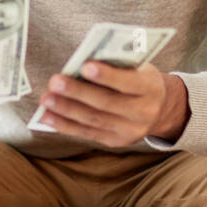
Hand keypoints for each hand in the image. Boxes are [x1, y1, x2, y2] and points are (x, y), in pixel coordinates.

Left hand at [37, 61, 184, 146]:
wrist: (159, 108)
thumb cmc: (138, 78)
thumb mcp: (136, 66)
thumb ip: (115, 65)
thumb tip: (79, 65)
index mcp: (151, 88)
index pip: (128, 82)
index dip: (107, 76)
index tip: (85, 66)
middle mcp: (143, 113)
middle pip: (106, 103)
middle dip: (78, 93)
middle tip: (55, 81)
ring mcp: (130, 131)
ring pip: (94, 120)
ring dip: (66, 110)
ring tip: (46, 99)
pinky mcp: (115, 142)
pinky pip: (87, 133)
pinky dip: (64, 125)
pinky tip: (47, 117)